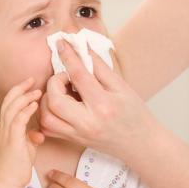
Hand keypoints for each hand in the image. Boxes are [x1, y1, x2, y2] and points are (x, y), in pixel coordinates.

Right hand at [0, 78, 44, 187]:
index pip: (9, 103)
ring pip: (12, 108)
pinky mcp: (12, 140)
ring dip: (25, 97)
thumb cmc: (16, 167)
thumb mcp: (25, 148)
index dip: (18, 91)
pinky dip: (26, 110)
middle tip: (32, 79)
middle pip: (8, 100)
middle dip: (20, 88)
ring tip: (37, 91)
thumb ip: (30, 138)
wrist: (6, 182)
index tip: (30, 83)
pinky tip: (34, 105)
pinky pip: (18, 120)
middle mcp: (3, 127)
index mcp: (5, 127)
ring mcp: (6, 133)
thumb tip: (38, 134)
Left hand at [38, 43, 156, 160]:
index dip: (68, 56)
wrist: (141, 144)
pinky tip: (57, 104)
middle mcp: (88, 123)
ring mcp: (79, 134)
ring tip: (61, 91)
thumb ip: (100, 68)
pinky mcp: (74, 140)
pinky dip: (46, 114)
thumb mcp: (122, 87)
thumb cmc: (135, 114)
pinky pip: (48, 129)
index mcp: (104, 106)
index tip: (62, 43)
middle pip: (55, 100)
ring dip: (47, 99)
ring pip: (47, 117)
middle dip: (54, 81)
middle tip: (67, 76)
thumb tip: (83, 49)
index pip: (79, 76)